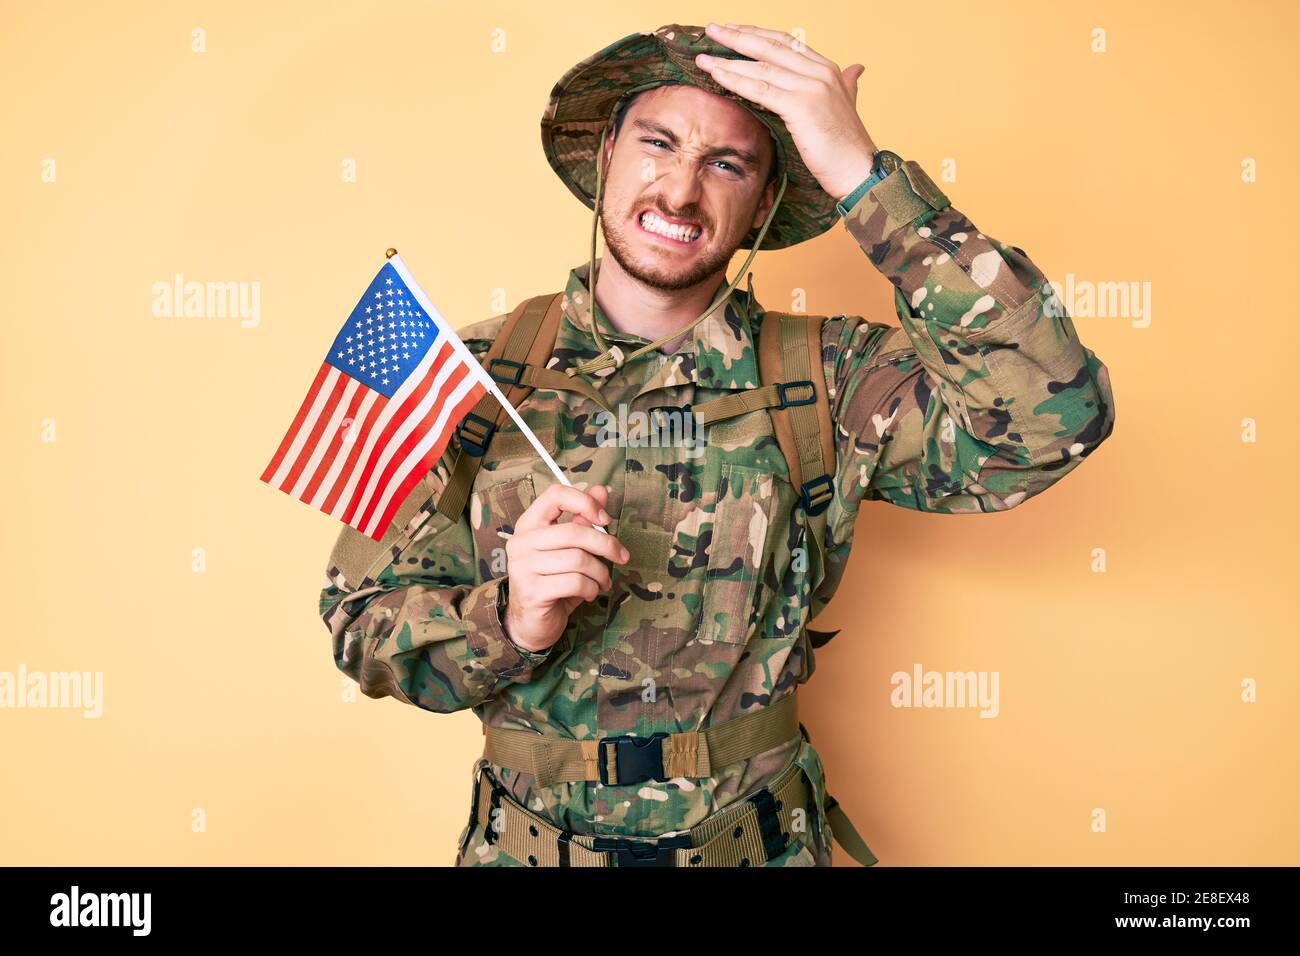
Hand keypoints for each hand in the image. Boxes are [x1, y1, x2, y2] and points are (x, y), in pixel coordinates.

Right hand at [503, 483, 629, 652]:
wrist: (531, 622)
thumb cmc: (553, 580)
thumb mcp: (569, 549)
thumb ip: (583, 519)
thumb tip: (602, 490)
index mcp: (529, 524)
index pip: (555, 495)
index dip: (585, 502)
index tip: (605, 519)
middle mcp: (521, 542)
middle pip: (574, 531)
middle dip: (606, 545)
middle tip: (622, 557)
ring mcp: (523, 567)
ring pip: (578, 560)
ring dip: (600, 572)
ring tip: (604, 581)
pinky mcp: (532, 592)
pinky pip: (575, 582)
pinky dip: (592, 588)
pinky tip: (591, 593)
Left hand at [695, 22, 877, 199]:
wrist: (859, 171)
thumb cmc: (847, 147)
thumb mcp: (847, 106)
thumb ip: (847, 84)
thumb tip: (856, 68)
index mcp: (826, 68)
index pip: (785, 42)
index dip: (756, 34)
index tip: (732, 30)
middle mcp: (819, 72)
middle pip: (770, 46)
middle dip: (737, 36)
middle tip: (711, 30)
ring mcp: (811, 87)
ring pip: (761, 67)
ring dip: (728, 60)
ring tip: (704, 57)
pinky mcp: (801, 106)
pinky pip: (760, 89)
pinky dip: (736, 80)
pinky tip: (717, 76)